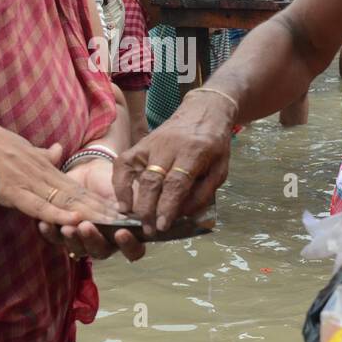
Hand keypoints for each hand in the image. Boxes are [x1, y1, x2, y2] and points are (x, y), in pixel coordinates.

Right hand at [0, 113, 121, 226]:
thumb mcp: (25, 150)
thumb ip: (44, 154)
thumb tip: (59, 150)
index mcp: (47, 169)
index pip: (80, 188)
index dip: (102, 201)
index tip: (122, 212)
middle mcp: (45, 176)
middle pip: (81, 197)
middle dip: (105, 212)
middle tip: (129, 225)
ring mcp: (31, 184)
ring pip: (66, 203)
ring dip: (90, 216)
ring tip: (113, 226)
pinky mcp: (15, 192)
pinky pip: (40, 206)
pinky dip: (58, 215)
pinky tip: (75, 222)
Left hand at [38, 157, 145, 261]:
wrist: (91, 169)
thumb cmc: (116, 180)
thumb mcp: (131, 188)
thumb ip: (140, 202)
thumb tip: (149, 213)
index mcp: (125, 234)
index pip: (133, 250)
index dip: (128, 245)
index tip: (122, 231)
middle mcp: (105, 241)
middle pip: (101, 252)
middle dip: (93, 240)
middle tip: (86, 226)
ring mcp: (83, 238)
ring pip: (78, 249)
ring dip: (72, 239)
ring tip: (67, 227)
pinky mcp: (63, 230)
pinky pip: (55, 238)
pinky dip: (50, 232)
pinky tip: (45, 224)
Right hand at [113, 91, 234, 232]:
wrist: (204, 111)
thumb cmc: (215, 144)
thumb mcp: (221, 168)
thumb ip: (204, 193)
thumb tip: (182, 215)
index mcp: (195, 152)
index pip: (177, 182)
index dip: (168, 206)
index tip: (162, 226)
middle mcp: (170, 146)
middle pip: (154, 179)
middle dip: (148, 208)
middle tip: (148, 230)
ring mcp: (152, 142)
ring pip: (135, 170)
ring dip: (131, 196)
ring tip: (131, 218)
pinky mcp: (141, 143)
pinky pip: (124, 162)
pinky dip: (119, 182)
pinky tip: (122, 201)